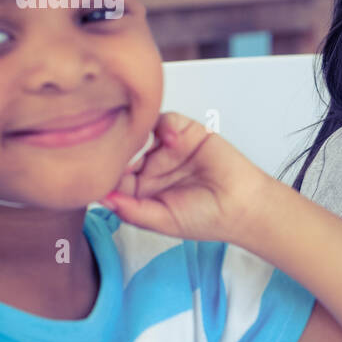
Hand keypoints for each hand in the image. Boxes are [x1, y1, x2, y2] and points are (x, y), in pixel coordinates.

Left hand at [100, 112, 270, 243]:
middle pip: (123, 151)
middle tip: (117, 155)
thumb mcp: (162, 221)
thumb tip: (101, 198)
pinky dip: (163, 126)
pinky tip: (171, 140)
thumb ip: (131, 211)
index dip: (105, 174)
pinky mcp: (186, 131)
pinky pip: (165, 120)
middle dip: (119, 153)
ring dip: (139, 138)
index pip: (113, 177)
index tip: (99, 174)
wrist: (243, 205)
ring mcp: (167, 148)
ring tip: (144, 149)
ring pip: (140, 133)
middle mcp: (151, 167)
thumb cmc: (207, 218)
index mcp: (142, 190)